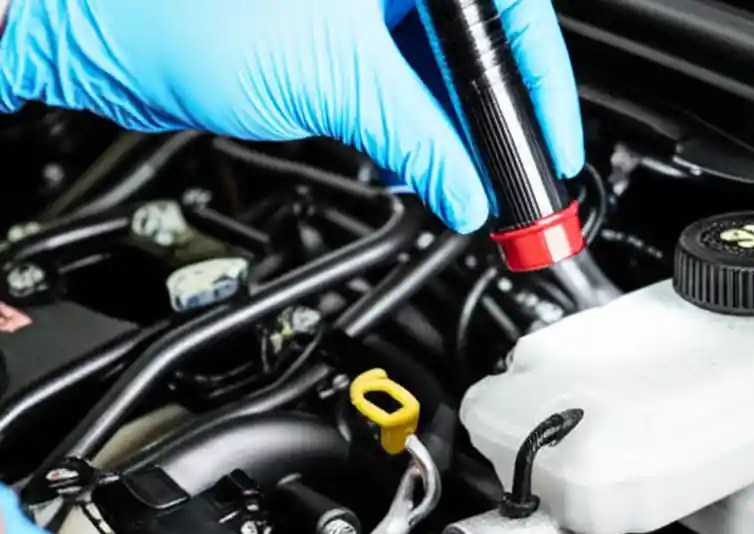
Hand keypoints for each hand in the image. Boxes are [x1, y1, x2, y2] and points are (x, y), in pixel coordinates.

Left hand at [0, 0, 584, 233]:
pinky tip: (426, 157)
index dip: (543, 91)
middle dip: (501, 122)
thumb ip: (420, 143)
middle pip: (482, 48)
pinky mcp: (338, 30)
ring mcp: (367, 1)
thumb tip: (470, 191)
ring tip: (475, 179)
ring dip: (456, 128)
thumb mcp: (336, 81)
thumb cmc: (183, 8)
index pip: (514, 19)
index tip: (555, 153)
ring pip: (440, 70)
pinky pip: (400, 80)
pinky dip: (415, 122)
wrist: (96, 23)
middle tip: (520, 182)